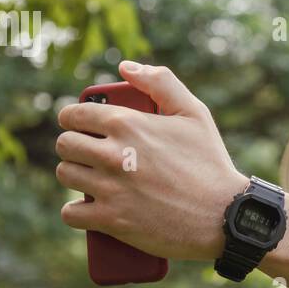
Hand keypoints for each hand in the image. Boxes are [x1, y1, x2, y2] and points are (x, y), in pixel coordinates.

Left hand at [56, 61, 246, 260]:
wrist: (223, 214)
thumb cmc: (210, 163)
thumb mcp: (194, 113)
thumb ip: (161, 82)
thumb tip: (125, 67)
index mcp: (127, 123)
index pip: (74, 115)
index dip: (72, 119)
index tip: (78, 126)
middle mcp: (112, 154)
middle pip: (65, 145)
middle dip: (74, 147)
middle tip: (89, 154)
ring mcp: (110, 189)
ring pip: (65, 175)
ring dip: (75, 176)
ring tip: (91, 178)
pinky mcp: (111, 220)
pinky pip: (70, 213)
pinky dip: (76, 212)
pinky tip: (88, 208)